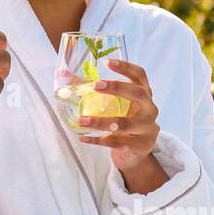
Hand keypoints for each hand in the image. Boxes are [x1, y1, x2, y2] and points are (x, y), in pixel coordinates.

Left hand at [77, 58, 160, 177]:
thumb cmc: (123, 122)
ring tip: (81, 120)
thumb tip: (64, 75)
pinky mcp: (141, 146)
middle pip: (138, 94)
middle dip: (117, 88)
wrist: (136, 152)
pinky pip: (117, 142)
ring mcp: (148, 128)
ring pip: (125, 124)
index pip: (139, 75)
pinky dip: (98, 140)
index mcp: (144, 94)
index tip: (108, 62)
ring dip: (100, 122)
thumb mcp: (114, 105)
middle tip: (96, 86)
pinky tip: (84, 137)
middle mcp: (150, 109)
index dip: (126, 67)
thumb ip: (92, 91)